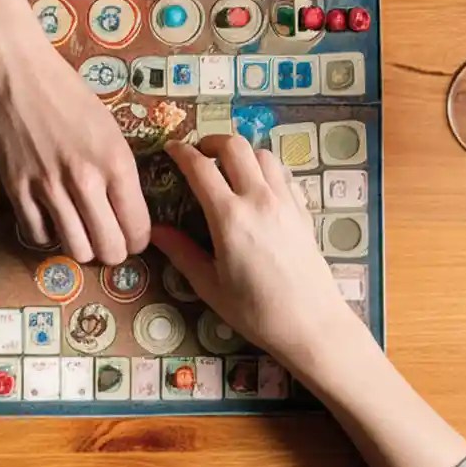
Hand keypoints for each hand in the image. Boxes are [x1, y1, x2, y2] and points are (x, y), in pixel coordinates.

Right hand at [0, 0, 149, 264]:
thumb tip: (126, 208)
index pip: (138, 228)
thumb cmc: (66, 90)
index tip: (132, 235)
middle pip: (109, 248)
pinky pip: (38, 235)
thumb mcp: (108, 127)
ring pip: (75, 249)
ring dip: (82, 247)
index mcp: (116, 162)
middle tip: (108, 240)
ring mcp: (48, 187)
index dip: (138, 240)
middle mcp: (86, 180)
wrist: (14, 70)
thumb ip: (118, 170)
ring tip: (80, 232)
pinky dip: (48, 235)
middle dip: (113, 251)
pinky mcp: (16, 188)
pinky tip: (51, 219)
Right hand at [150, 136, 356, 366]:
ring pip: (262, 153)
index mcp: (229, 217)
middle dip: (212, 142)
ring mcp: (285, 201)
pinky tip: (257, 187)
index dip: (181, 152)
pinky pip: (282, 173)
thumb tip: (154, 231)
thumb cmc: (255, 311)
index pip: (200, 167)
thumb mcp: (209, 285)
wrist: (311, 324)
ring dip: (241, 153)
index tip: (171, 149)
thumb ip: (181, 252)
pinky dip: (265, 169)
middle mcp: (259, 199)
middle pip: (235, 146)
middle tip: (199, 155)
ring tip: (228, 169)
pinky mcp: (302, 209)